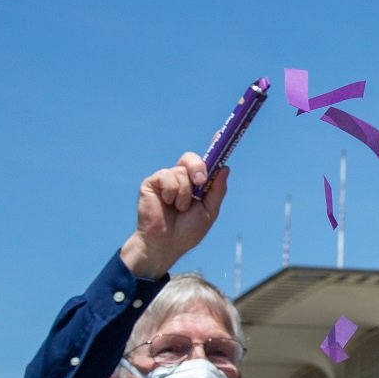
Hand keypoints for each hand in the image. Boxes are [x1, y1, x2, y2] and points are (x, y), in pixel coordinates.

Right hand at [117, 153, 226, 279]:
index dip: (213, 146)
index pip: (206, 161)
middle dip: (198, 168)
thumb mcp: (209, 211)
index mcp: (198, 184)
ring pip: (181, 172)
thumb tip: (225, 167)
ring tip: (179, 208)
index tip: (221, 133)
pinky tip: (167, 203)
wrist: (166, 244)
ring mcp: (167, 180)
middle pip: (192, 158)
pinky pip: (167, 176)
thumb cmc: (187, 231)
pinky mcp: (152, 182)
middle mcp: (182, 178)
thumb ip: (217, 190)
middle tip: (200, 183)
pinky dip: (172, 192)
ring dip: (184, 193)